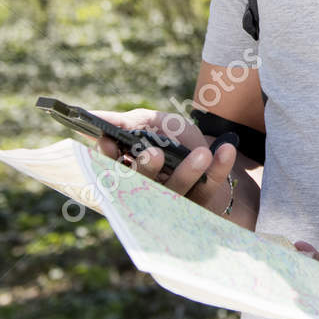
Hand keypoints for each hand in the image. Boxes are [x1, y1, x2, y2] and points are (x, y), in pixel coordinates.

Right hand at [87, 107, 258, 228]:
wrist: (206, 157)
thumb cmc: (169, 140)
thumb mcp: (147, 124)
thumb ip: (124, 122)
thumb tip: (93, 116)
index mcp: (127, 177)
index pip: (110, 175)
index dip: (108, 161)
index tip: (108, 144)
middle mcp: (148, 193)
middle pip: (142, 188)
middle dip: (146, 169)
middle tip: (153, 153)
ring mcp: (175, 201)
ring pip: (177, 191)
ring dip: (188, 172)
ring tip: (200, 154)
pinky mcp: (202, 202)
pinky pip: (210, 187)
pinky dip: (219, 168)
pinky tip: (226, 150)